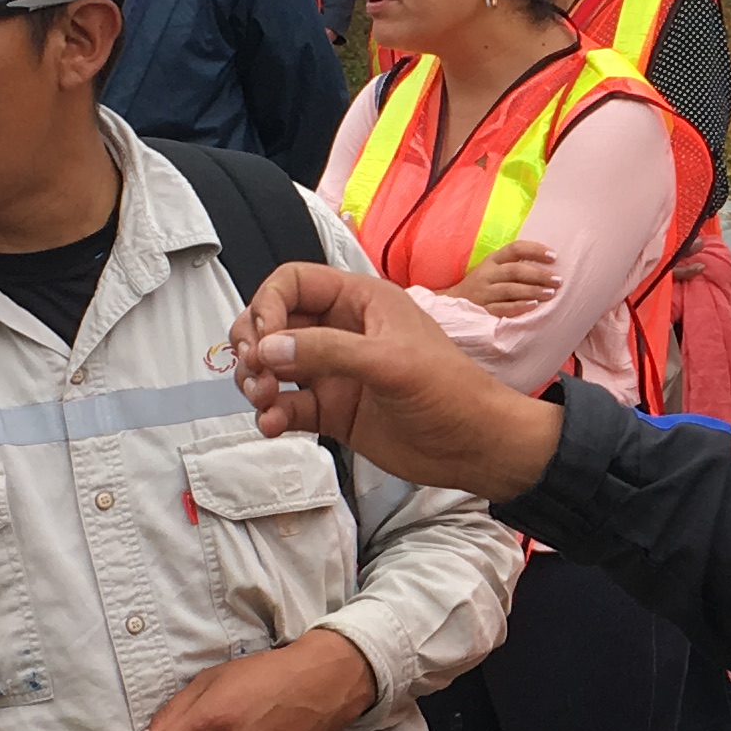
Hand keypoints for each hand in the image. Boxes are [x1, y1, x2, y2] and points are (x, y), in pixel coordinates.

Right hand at [243, 258, 564, 498]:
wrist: (476, 447)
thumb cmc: (451, 392)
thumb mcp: (391, 362)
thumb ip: (327, 351)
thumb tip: (269, 347)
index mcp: (360, 302)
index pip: (293, 283)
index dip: (268, 305)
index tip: (261, 341)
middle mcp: (343, 332)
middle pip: (274, 324)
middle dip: (254, 345)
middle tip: (255, 372)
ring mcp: (336, 373)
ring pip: (275, 366)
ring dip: (257, 381)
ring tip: (264, 400)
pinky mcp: (335, 411)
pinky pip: (289, 407)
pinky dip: (273, 414)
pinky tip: (273, 424)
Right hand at [449, 239, 561, 317]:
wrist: (454, 302)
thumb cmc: (484, 283)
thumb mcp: (494, 268)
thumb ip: (514, 264)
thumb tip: (548, 264)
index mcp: (493, 260)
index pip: (515, 248)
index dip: (535, 250)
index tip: (554, 256)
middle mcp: (488, 273)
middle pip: (515, 270)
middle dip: (539, 275)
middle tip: (558, 280)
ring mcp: (484, 292)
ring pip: (510, 289)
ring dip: (532, 291)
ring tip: (550, 293)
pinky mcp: (483, 310)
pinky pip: (502, 308)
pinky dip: (518, 307)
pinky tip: (533, 306)